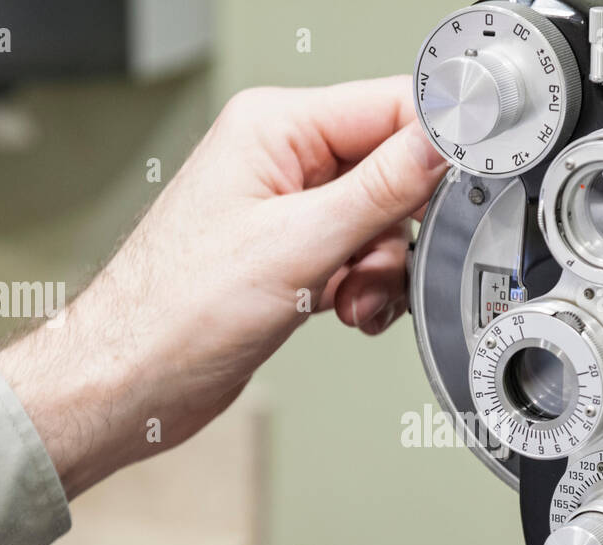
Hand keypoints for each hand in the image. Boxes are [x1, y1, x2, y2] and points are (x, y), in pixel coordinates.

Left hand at [0, 76, 447, 497]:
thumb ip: (381, 188)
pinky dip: (363, 289)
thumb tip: (442, 138)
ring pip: (380, 224)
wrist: (133, 379)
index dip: (436, 146)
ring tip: (347, 301)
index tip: (468, 183)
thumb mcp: (300, 243)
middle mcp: (281, 159)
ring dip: (379, 271)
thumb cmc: (176, 310)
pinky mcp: (291, 255)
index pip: (390, 107)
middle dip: (397, 229)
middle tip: (372, 266)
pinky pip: (358, 258)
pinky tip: (342, 311)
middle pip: (392, 170)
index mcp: (274, 127)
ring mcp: (287, 210)